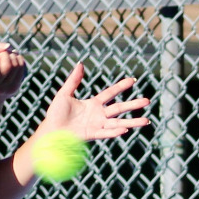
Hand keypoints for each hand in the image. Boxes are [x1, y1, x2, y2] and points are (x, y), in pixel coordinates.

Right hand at [0, 42, 26, 101]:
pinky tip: (12, 59)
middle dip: (5, 54)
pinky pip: (21, 68)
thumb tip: (7, 46)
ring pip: (15, 66)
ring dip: (12, 55)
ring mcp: (3, 90)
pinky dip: (18, 58)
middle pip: (6, 67)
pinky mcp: (13, 88)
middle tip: (1, 53)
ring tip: (6, 56)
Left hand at [32, 63, 151, 146]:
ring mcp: (97, 125)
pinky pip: (106, 133)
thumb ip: (74, 80)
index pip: (110, 93)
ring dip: (132, 121)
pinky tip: (125, 129)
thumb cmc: (55, 113)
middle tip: (147, 100)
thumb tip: (80, 64)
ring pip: (118, 123)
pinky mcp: (92, 135)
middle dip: (133, 104)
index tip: (133, 80)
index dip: (121, 86)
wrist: (50, 131)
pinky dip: (115, 131)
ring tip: (146, 120)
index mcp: (93, 104)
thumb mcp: (64, 94)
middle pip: (119, 108)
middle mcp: (98, 115)